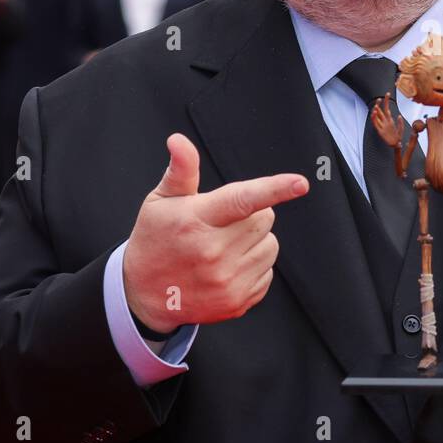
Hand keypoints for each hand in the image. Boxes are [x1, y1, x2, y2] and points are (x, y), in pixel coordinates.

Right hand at [122, 134, 308, 332]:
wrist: (142, 295)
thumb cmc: (155, 239)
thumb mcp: (160, 201)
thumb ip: (181, 170)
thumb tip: (179, 140)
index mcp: (196, 220)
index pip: (241, 200)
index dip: (274, 189)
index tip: (301, 183)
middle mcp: (213, 252)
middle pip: (265, 218)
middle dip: (252, 215)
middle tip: (223, 223)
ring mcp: (226, 281)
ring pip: (271, 245)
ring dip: (255, 241)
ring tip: (223, 246)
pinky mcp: (236, 302)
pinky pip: (268, 272)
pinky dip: (254, 267)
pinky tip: (227, 268)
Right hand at [370, 96, 402, 146]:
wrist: (396, 144)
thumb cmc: (398, 137)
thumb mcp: (401, 128)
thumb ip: (400, 123)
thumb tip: (399, 116)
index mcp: (390, 120)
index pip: (387, 108)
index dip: (386, 101)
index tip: (387, 93)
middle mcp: (384, 122)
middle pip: (380, 111)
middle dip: (379, 104)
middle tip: (379, 99)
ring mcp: (381, 126)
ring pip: (376, 116)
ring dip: (375, 111)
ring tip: (376, 106)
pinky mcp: (379, 131)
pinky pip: (375, 123)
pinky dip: (374, 118)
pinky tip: (374, 113)